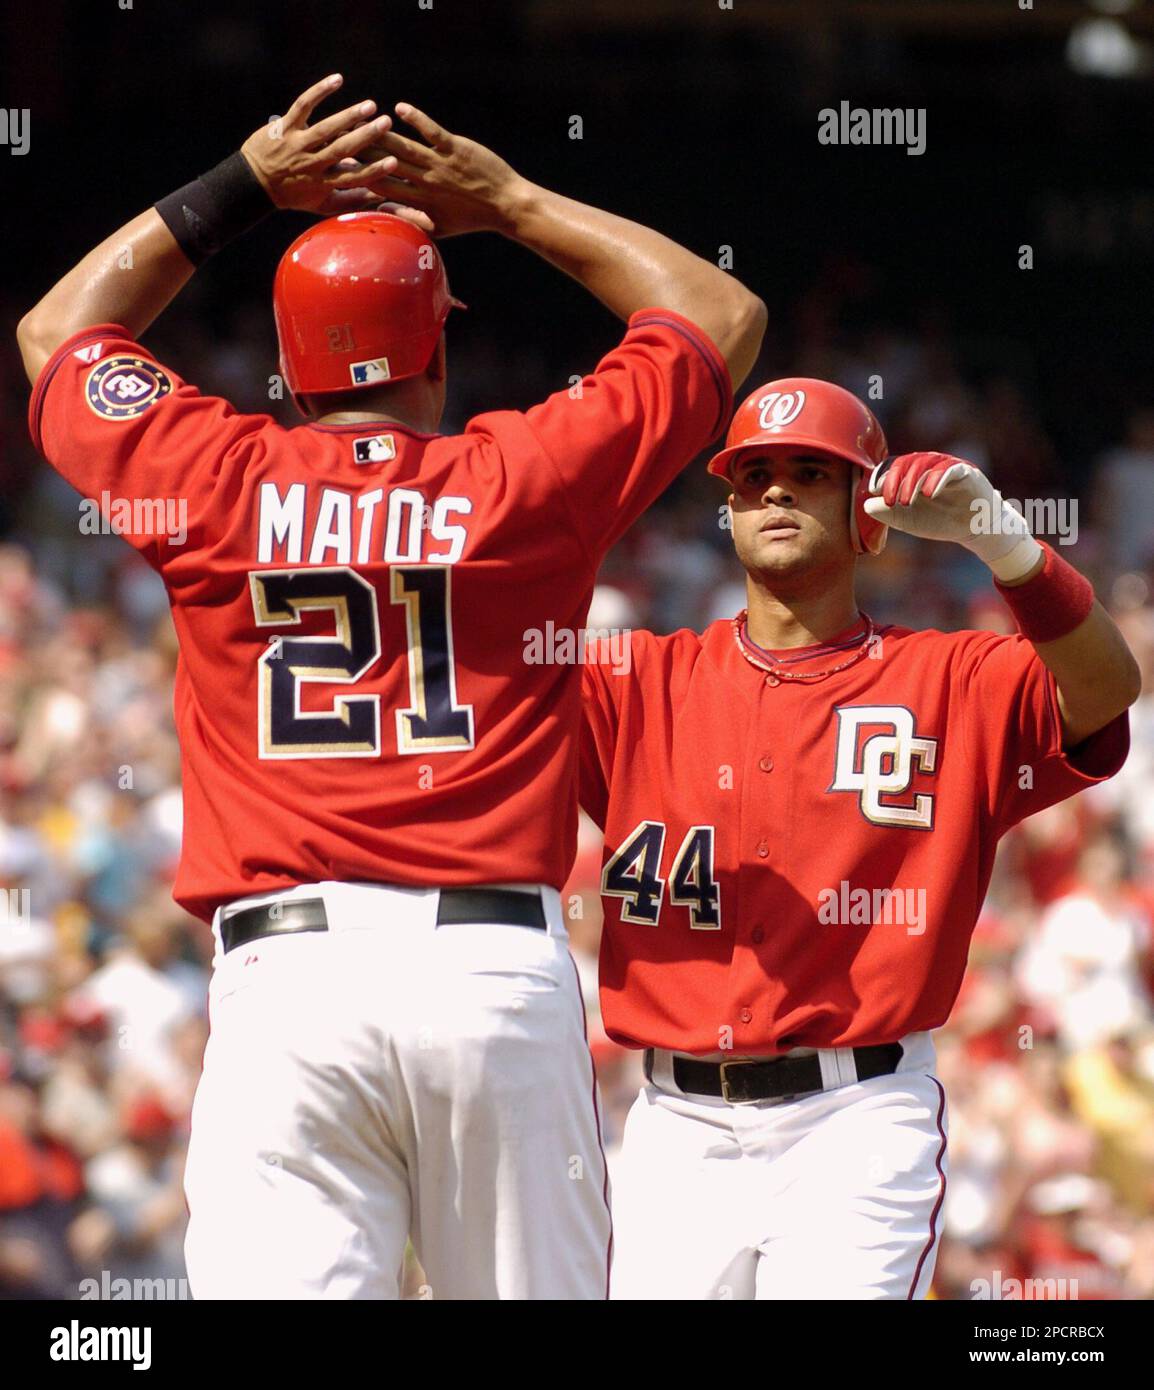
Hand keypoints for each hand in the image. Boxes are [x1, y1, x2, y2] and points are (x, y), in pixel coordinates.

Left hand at [240, 74, 399, 214]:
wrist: (253, 183)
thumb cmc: (292, 195)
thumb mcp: (320, 205)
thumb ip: (349, 201)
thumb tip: (377, 197)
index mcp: (322, 184)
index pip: (352, 177)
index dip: (374, 171)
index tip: (393, 162)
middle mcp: (311, 164)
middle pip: (342, 150)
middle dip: (366, 137)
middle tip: (386, 123)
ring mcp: (297, 143)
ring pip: (326, 128)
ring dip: (349, 115)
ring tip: (370, 105)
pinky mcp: (285, 126)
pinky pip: (303, 106)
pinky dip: (319, 91)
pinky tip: (338, 80)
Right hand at [355, 103, 528, 236]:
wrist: (506, 206)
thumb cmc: (472, 219)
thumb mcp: (440, 229)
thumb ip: (412, 220)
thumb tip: (386, 213)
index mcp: (419, 202)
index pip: (382, 187)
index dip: (360, 176)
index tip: (339, 166)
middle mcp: (425, 183)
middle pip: (386, 164)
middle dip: (363, 150)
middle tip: (340, 136)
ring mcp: (439, 165)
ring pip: (404, 148)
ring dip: (382, 133)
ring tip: (363, 119)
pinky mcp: (455, 150)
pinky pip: (431, 132)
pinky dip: (416, 119)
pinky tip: (399, 109)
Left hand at [863, 451, 1042, 580]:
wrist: (973, 529)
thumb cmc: (940, 521)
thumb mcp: (909, 521)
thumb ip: (888, 513)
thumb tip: (866, 505)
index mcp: (912, 474)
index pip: (893, 465)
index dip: (882, 475)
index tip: (874, 490)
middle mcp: (928, 466)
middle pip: (907, 461)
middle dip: (895, 480)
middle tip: (890, 500)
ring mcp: (947, 466)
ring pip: (925, 463)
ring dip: (913, 481)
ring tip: (907, 501)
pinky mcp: (965, 472)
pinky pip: (950, 469)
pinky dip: (937, 479)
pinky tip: (929, 494)